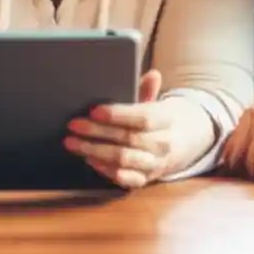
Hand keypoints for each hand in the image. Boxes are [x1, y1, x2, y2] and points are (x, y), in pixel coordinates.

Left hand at [64, 70, 213, 188]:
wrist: (180, 145)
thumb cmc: (158, 121)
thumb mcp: (156, 104)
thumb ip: (148, 90)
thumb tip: (153, 74)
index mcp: (166, 120)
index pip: (143, 118)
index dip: (118, 115)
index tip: (94, 111)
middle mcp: (162, 144)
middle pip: (128, 138)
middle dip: (97, 132)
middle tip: (74, 125)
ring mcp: (154, 164)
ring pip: (124, 159)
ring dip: (96, 151)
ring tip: (73, 143)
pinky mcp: (145, 179)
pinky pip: (126, 179)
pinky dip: (107, 171)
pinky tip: (89, 160)